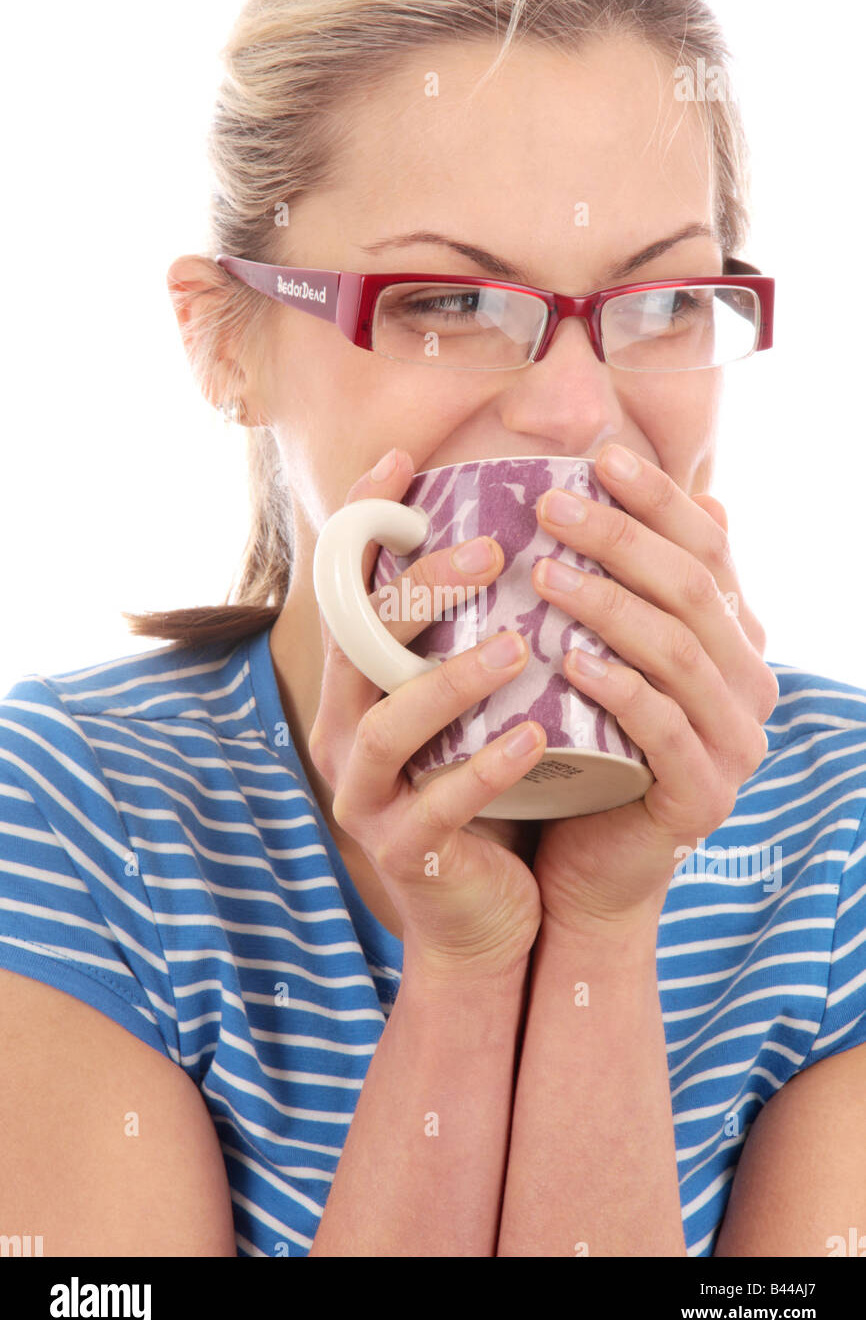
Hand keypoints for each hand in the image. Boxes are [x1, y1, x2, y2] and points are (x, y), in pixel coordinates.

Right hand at [308, 448, 546, 980]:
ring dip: (452, 677)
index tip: (404, 458)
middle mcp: (349, 728)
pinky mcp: (402, 850)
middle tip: (492, 550)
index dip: (365, 522)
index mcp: (363, 683)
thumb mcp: (485, 702)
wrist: (486, 912)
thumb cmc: (494, 788)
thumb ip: (492, 628)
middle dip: (420, 589)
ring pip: (391, 722)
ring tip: (520, 644)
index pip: (351, 588)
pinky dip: (485, 769)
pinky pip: (437, 806)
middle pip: (361, 644)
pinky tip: (536, 736)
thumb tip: (556, 533)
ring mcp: (367, 792)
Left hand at [528, 443, 779, 937]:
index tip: (601, 457)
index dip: (660, 499)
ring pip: (678, 653)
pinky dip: (618, 688)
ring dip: (610, 606)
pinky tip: (569, 661)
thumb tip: (675, 495)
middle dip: (622, 540)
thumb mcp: (611, 652)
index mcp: (735, 637)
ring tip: (544, 574)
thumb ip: (630, 584)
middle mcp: (750, 682)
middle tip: (552, 507)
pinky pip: (662, 729)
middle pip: (694, 591)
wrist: (589, 862)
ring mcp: (736, 742)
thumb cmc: (591, 742)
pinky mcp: (704, 796)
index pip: (710, 549)